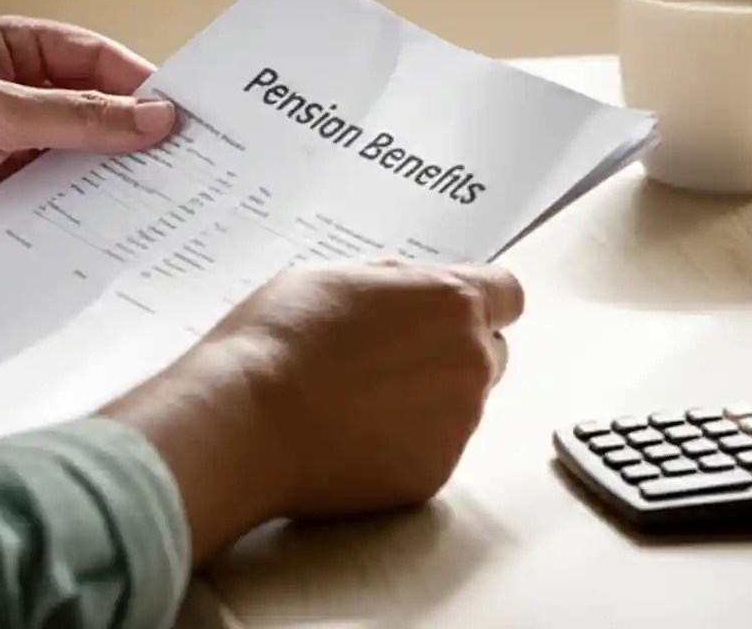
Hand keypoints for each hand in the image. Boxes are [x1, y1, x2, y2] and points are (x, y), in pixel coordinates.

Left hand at [0, 16, 174, 266]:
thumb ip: (78, 116)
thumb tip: (154, 118)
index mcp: (13, 51)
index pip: (95, 58)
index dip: (140, 82)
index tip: (183, 112)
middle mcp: (20, 97)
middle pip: (97, 110)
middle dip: (135, 134)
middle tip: (185, 159)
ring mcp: (16, 148)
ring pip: (84, 159)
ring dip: (115, 177)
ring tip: (162, 196)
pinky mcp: (9, 196)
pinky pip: (62, 201)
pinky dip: (88, 212)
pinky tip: (118, 225)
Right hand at [102, 259, 524, 561]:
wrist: (244, 422)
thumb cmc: (278, 341)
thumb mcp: (334, 276)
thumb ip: (393, 282)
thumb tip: (413, 289)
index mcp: (451, 302)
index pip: (507, 295)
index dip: (479, 302)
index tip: (450, 313)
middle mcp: (471, 361)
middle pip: (489, 352)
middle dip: (451, 352)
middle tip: (388, 360)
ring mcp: (458, 423)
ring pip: (461, 404)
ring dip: (426, 400)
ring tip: (356, 401)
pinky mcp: (434, 473)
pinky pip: (433, 450)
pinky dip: (404, 445)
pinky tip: (352, 437)